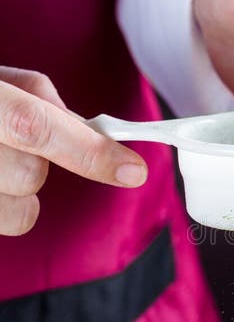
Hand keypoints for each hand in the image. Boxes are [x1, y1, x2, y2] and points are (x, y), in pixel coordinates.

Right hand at [0, 67, 146, 235]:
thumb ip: (36, 96)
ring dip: (18, 195)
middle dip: (36, 164)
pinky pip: (1, 225)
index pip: (36, 127)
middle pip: (29, 178)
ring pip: (19, 213)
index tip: (133, 170)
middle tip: (9, 142)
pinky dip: (1, 207)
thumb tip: (87, 130)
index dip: (90, 152)